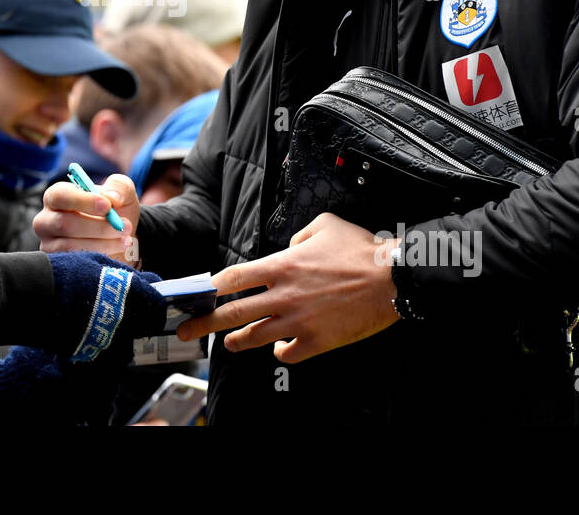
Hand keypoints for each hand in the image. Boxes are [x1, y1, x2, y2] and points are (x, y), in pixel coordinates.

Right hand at [34, 173, 141, 264]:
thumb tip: (112, 198)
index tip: (107, 206)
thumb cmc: (115, 211)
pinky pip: (74, 264)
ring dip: (102, 243)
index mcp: (57, 196)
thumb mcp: (121, 192)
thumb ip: (119, 187)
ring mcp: (49, 244)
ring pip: (70, 246)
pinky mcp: (56, 264)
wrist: (118, 239)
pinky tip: (114, 252)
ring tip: (125, 239)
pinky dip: (97, 257)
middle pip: (64, 223)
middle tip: (124, 226)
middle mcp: (46, 220)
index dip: (83, 201)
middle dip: (98, 226)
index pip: (60, 196)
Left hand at [176, 213, 399, 362]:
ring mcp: (298, 321)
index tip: (199, 294)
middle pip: (232, 313)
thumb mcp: (323, 224)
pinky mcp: (317, 341)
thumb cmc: (359, 249)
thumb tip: (287, 247)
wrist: (391, 279)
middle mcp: (283, 295)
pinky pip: (287, 353)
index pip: (233, 279)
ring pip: (254, 337)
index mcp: (282, 265)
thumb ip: (297, 235)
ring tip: (226, 344)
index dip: (211, 288)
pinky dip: (279, 352)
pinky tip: (278, 348)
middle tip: (186, 332)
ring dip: (235, 341)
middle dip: (204, 324)